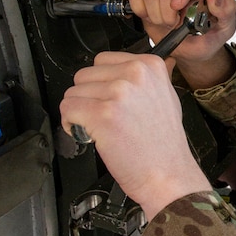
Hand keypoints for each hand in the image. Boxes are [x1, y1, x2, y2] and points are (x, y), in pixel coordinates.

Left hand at [60, 50, 210, 217]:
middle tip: (104, 117)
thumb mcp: (168, 98)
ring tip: (100, 128)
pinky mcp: (102, 114)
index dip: (100, 84)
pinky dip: (71, 124)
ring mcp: (118, 93)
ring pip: (73, 93)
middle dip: (88, 97)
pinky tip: (89, 134)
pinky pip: (67, 109)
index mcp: (150, 66)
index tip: (108, 99)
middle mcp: (135, 74)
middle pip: (84, 75)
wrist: (167, 175)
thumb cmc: (165, 145)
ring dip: (79, 112)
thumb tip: (147, 64)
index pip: (103, 60)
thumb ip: (151, 79)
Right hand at [128, 0, 235, 86]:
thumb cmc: (209, 35)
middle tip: (177, 25)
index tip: (177, 6)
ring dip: (156, 15)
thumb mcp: (226, 27)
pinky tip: (152, 17)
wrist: (193, 48)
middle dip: (169, 12)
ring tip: (168, 23)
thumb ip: (226, 10)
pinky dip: (140, 9)